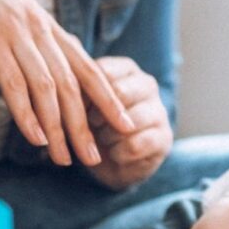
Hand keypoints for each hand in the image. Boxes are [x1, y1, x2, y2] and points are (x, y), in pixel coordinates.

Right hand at [0, 0, 134, 166]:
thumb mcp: (12, 15)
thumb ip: (32, 40)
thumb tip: (44, 67)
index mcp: (49, 27)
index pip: (90, 68)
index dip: (110, 99)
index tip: (126, 125)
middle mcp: (41, 31)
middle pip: (73, 86)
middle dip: (86, 126)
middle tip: (94, 158)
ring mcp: (17, 35)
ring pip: (48, 89)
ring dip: (58, 129)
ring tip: (64, 159)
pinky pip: (15, 83)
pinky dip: (27, 114)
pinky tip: (35, 138)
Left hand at [85, 57, 172, 189]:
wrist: (112, 160)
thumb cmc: (92, 124)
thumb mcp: (79, 105)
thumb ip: (74, 91)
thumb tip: (63, 86)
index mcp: (126, 69)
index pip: (103, 72)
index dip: (83, 93)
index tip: (72, 108)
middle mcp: (146, 85)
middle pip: (119, 93)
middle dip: (97, 115)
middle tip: (88, 126)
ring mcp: (159, 110)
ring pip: (128, 121)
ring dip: (107, 136)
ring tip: (102, 140)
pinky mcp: (164, 138)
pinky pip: (135, 145)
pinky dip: (118, 154)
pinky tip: (115, 154)